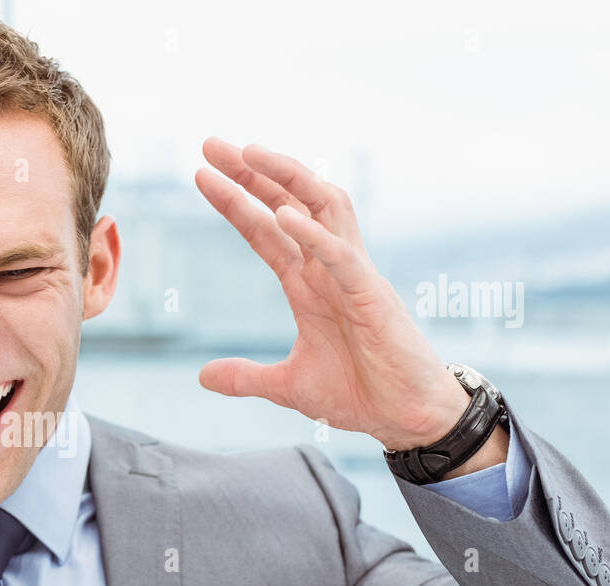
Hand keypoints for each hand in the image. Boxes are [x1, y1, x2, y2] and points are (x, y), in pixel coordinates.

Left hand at [193, 141, 480, 456]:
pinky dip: (313, 233)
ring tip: (250, 153)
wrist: (406, 417)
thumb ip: (245, 377)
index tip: (202, 174)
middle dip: (251, 172)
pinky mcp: (372, 295)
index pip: (266, 231)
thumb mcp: (288, 386)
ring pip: (323, 208)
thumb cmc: (360, 394)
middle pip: (289, 204)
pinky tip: (282, 214)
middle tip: (211, 143)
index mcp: (309, 284)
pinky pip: (341, 255)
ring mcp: (352, 276)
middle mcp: (329, 269)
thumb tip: (203, 377)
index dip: (236, 201)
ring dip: (287, 178)